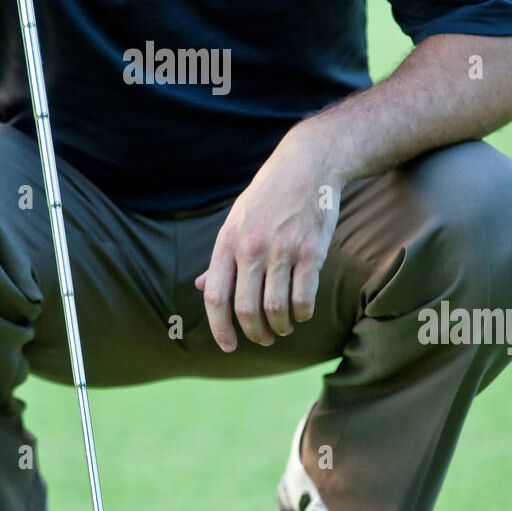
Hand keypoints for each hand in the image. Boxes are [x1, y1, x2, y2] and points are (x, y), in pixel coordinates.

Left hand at [194, 130, 341, 351]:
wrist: (307, 164)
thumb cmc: (268, 195)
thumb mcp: (236, 220)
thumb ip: (221, 257)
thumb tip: (200, 286)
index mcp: (228, 241)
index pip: (214, 295)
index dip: (218, 327)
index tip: (228, 346)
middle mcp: (252, 247)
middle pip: (246, 308)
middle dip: (254, 333)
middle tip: (263, 339)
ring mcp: (282, 249)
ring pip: (276, 308)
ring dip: (279, 326)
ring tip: (282, 327)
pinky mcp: (311, 250)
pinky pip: (304, 297)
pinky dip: (302, 314)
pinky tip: (302, 313)